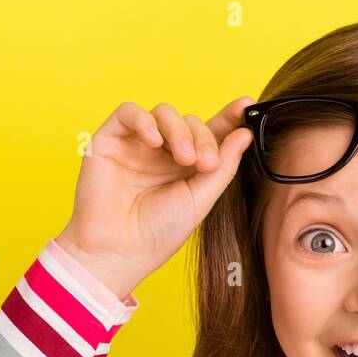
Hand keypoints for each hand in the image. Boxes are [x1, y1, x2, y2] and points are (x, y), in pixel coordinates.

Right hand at [55, 97, 255, 300]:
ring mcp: (137, 145)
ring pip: (163, 112)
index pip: (210, 133)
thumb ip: (223, 166)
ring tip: (183, 158)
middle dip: (203, 137)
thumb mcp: (201, 199)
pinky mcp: (110, 140)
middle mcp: (163, 152)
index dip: (228, 117)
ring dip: (178, 130)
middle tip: (205, 163)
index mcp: (187, 167)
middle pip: (190, 122)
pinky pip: (128, 112)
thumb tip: (246, 134)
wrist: (120, 250)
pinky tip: (154, 141)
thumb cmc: (159, 232)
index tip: (247, 106)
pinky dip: (144, 120)